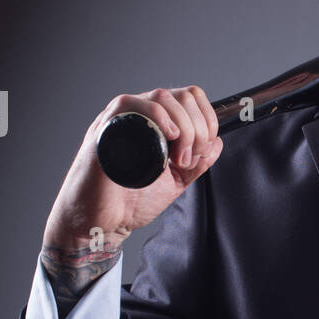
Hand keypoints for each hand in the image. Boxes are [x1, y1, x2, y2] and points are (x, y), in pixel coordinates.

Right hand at [42, 85, 222, 252]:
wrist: (102, 221)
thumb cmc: (129, 201)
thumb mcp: (175, 181)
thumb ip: (196, 163)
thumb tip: (217, 143)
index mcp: (155, 122)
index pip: (190, 97)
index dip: (207, 120)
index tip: (203, 149)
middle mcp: (138, 115)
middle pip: (182, 96)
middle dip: (198, 129)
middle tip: (187, 159)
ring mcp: (120, 120)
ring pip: (161, 98)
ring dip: (182, 128)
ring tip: (176, 159)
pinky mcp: (104, 130)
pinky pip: (129, 104)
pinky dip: (155, 116)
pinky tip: (165, 139)